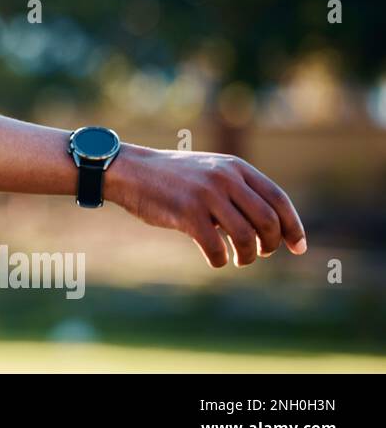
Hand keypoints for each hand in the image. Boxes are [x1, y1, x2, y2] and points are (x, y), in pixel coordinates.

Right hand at [107, 144, 307, 267]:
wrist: (129, 171)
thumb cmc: (171, 178)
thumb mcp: (209, 172)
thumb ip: (237, 189)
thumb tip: (270, 227)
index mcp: (235, 167)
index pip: (278, 199)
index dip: (294, 226)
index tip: (299, 247)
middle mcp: (225, 178)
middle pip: (268, 221)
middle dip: (271, 244)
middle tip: (262, 253)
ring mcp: (207, 195)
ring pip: (246, 237)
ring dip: (248, 256)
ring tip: (239, 259)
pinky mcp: (187, 213)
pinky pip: (216, 247)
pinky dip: (221, 260)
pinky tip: (216, 259)